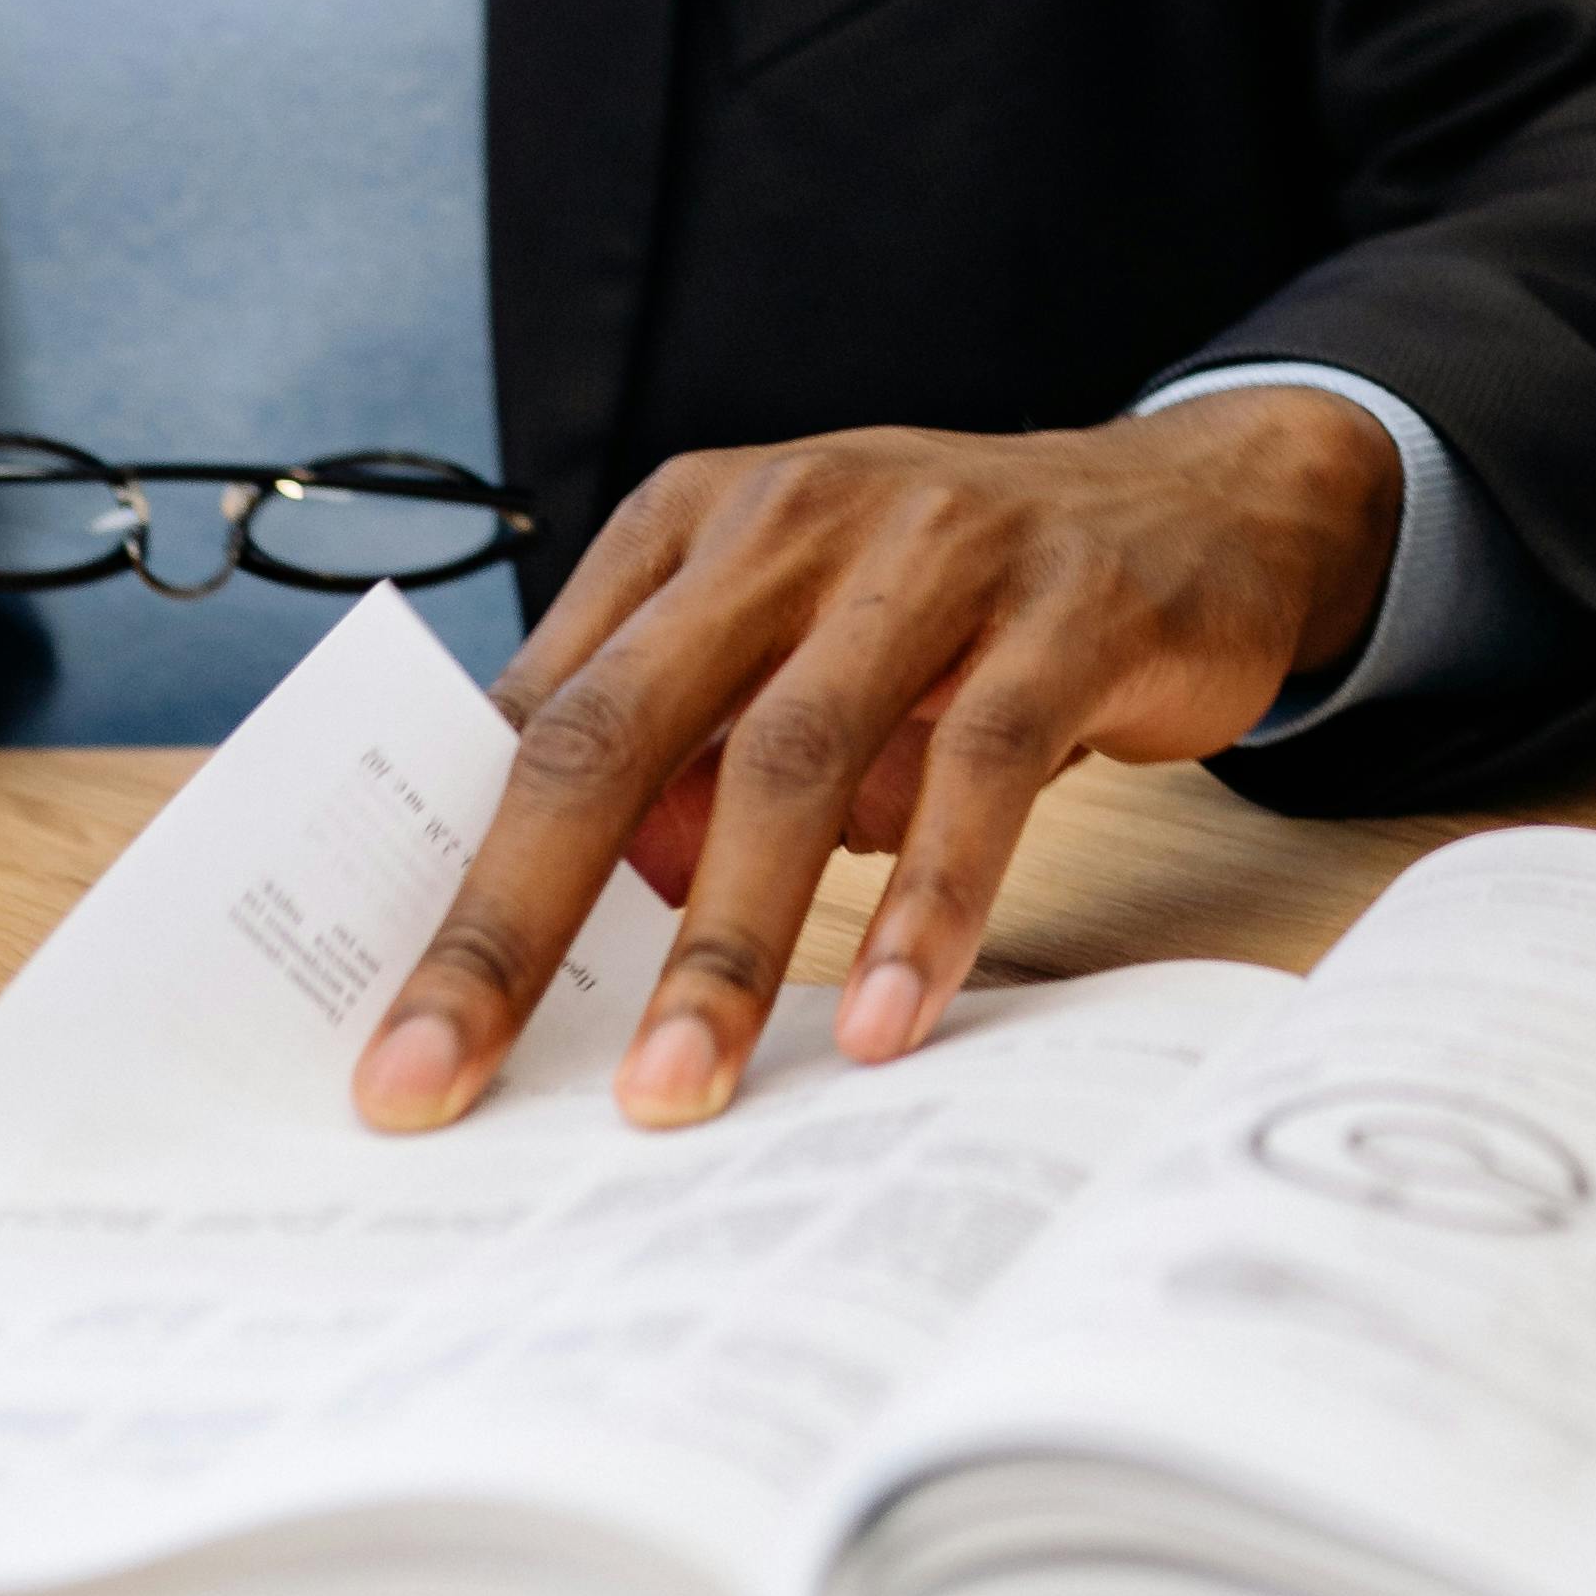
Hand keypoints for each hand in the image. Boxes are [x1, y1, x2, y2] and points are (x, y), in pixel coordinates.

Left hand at [355, 393, 1407, 1138]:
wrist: (1204, 502)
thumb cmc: (963, 600)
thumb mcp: (805, 648)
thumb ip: (691, 753)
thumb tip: (591, 913)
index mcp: (694, 526)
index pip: (535, 714)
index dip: (451, 875)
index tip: (391, 1030)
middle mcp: (793, 516)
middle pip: (615, 731)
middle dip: (512, 920)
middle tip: (439, 1075)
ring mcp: (935, 551)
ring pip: (790, 759)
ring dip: (723, 947)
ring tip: (673, 1093)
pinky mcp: (1066, 610)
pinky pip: (980, 770)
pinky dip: (927, 907)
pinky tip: (892, 1022)